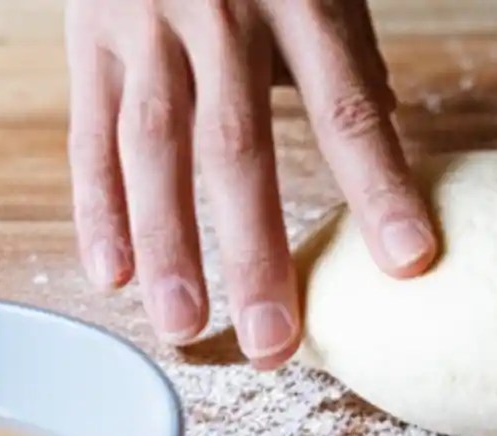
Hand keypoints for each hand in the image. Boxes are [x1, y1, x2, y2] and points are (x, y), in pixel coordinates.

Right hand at [65, 0, 437, 368]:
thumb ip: (346, 56)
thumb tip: (384, 135)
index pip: (347, 108)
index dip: (378, 188)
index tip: (409, 262)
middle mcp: (217, 11)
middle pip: (236, 145)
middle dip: (254, 250)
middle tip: (276, 341)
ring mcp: (142, 23)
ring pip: (153, 148)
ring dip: (169, 245)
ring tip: (187, 327)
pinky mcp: (87, 37)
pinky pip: (89, 131)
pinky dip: (98, 205)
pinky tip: (116, 274)